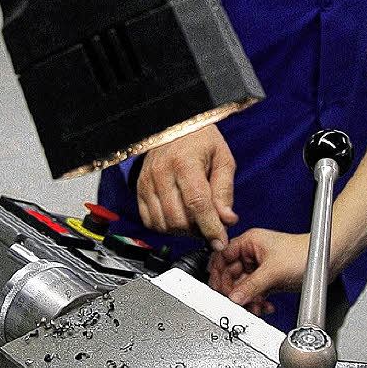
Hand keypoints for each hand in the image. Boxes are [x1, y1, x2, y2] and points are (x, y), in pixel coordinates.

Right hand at [137, 125, 237, 249]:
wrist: (176, 126)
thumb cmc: (201, 140)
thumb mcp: (223, 158)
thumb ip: (225, 190)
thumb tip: (227, 220)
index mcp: (185, 162)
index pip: (197, 204)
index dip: (210, 227)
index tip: (220, 242)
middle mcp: (162, 173)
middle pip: (179, 218)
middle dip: (198, 230)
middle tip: (212, 225)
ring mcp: (147, 182)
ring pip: (163, 224)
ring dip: (183, 231)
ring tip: (197, 221)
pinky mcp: (140, 190)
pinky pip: (150, 221)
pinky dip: (166, 227)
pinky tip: (180, 218)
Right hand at [209, 229, 309, 316]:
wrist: (326, 260)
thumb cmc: (304, 254)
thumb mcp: (273, 271)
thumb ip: (251, 286)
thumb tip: (232, 299)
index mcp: (249, 242)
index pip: (222, 257)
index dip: (218, 274)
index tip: (218, 291)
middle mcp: (252, 254)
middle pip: (230, 275)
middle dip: (233, 292)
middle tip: (236, 304)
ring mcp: (259, 267)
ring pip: (241, 287)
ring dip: (246, 300)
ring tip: (254, 308)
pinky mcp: (267, 280)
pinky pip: (253, 293)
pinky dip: (256, 302)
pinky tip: (264, 307)